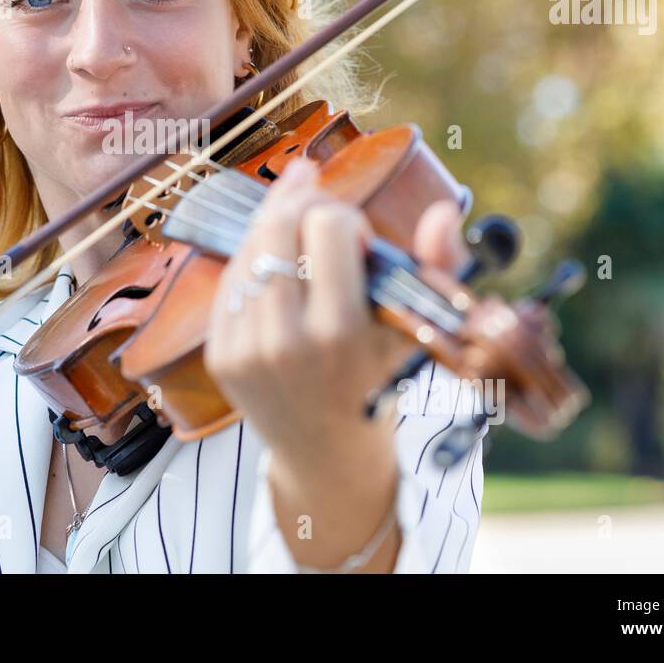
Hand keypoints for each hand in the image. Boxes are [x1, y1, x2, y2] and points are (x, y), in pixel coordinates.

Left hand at [203, 156, 469, 472]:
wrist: (328, 455)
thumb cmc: (378, 385)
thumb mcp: (413, 332)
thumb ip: (435, 267)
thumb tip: (442, 212)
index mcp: (339, 332)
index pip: (328, 225)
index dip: (348, 218)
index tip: (359, 242)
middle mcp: (285, 340)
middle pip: (280, 225)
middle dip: (306, 207)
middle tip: (325, 219)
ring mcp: (245, 348)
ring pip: (250, 247)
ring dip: (278, 227)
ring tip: (301, 227)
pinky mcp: (221, 354)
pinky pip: (230, 279)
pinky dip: (254, 261)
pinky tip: (277, 262)